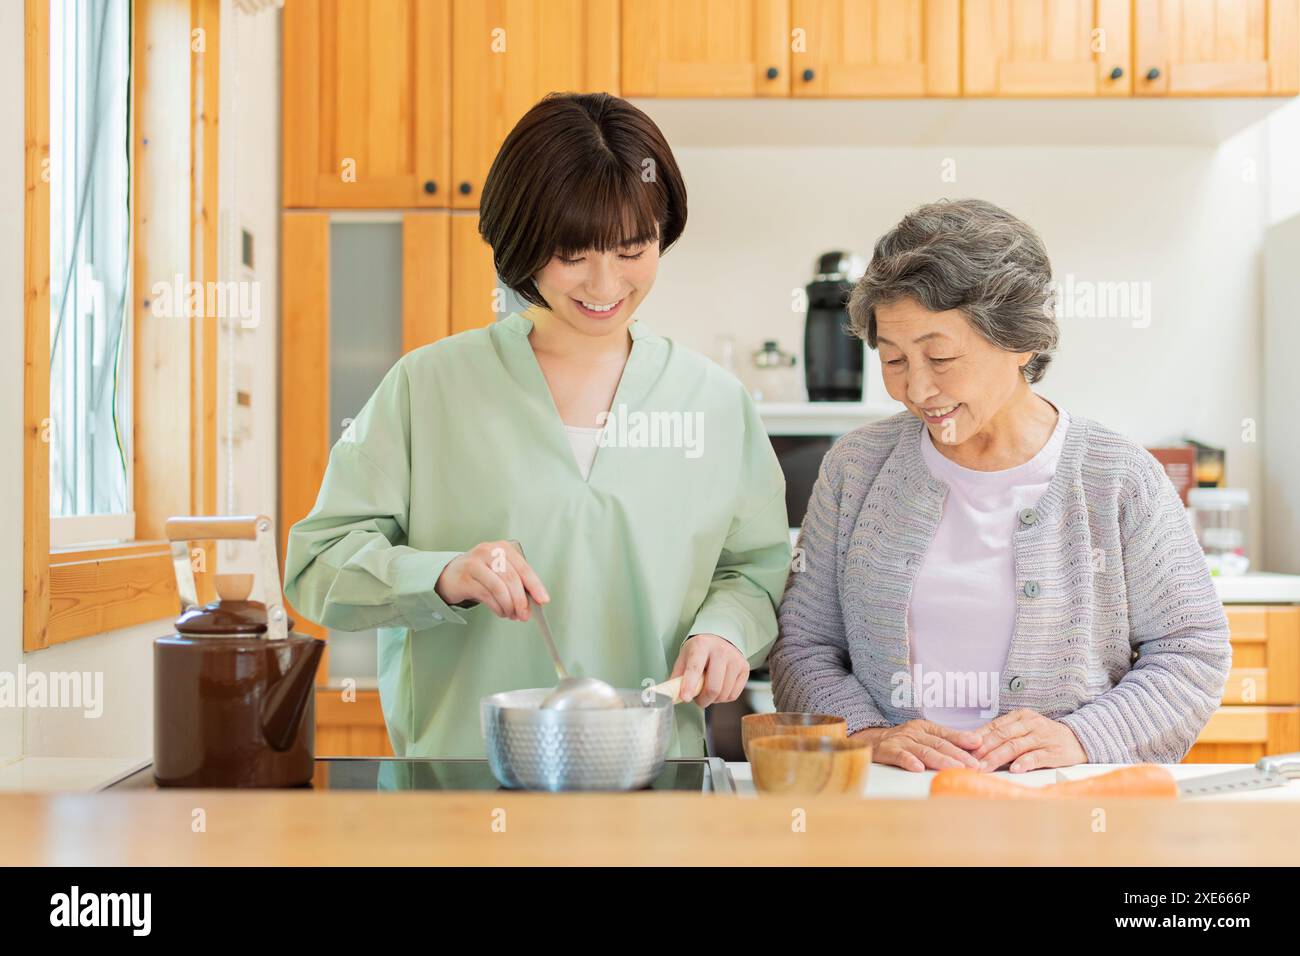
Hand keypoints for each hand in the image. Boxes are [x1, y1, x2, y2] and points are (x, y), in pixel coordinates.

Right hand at [434, 541, 548, 620]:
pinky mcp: (464, 578)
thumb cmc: (481, 574)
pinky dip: (497, 607)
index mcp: (503, 548)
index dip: (535, 586)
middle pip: (512, 579)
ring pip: (499, 588)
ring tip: (511, 614)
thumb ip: (517, 582)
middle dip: (521, 601)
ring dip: (508, 606)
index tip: (543, 600)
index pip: (523, 568)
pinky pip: (486, 595)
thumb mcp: (500, 572)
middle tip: (524, 615)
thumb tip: (534, 601)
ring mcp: (474, 563)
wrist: (451, 575)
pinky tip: (500, 612)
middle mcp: (489, 551)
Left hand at [669, 634, 748, 706]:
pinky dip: (724, 698)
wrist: (720, 639)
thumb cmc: (699, 651)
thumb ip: (677, 677)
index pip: (695, 668)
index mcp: (701, 645)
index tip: (685, 698)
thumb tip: (670, 696)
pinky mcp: (745, 668)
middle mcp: (721, 650)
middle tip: (698, 700)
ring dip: (713, 700)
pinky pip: (733, 695)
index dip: (689, 685)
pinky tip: (720, 688)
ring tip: (708, 690)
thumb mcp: (684, 657)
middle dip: (703, 700)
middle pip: (713, 686)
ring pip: (724, 694)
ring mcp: (735, 659)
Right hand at [852, 720, 982, 771]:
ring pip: (923, 750)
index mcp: (925, 728)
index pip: (947, 735)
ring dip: (940, 760)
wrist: (869, 741)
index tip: (979, 749)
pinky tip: (918, 768)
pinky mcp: (887, 750)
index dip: (963, 741)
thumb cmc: (902, 742)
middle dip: (958, 755)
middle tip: (973, 766)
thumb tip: (976, 743)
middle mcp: (914, 732)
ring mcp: (900, 740)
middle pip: (939, 744)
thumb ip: (946, 741)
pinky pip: (900, 755)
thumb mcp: (923, 738)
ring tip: (954, 768)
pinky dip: (909, 761)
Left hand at [969, 709, 1085, 772]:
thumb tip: (975, 747)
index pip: (994, 726)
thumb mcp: (1024, 730)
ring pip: (1015, 746)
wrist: (1078, 740)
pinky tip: (1014, 769)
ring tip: (985, 767)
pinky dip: (1024, 762)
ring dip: (997, 757)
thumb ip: (1004, 736)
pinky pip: (1037, 756)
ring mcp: (1042, 737)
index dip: (978, 738)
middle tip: (970, 762)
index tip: (963, 749)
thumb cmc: (1044, 737)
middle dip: (983, 749)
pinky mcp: (1054, 751)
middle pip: (1002, 736)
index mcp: (1020, 716)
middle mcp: (1030, 724)